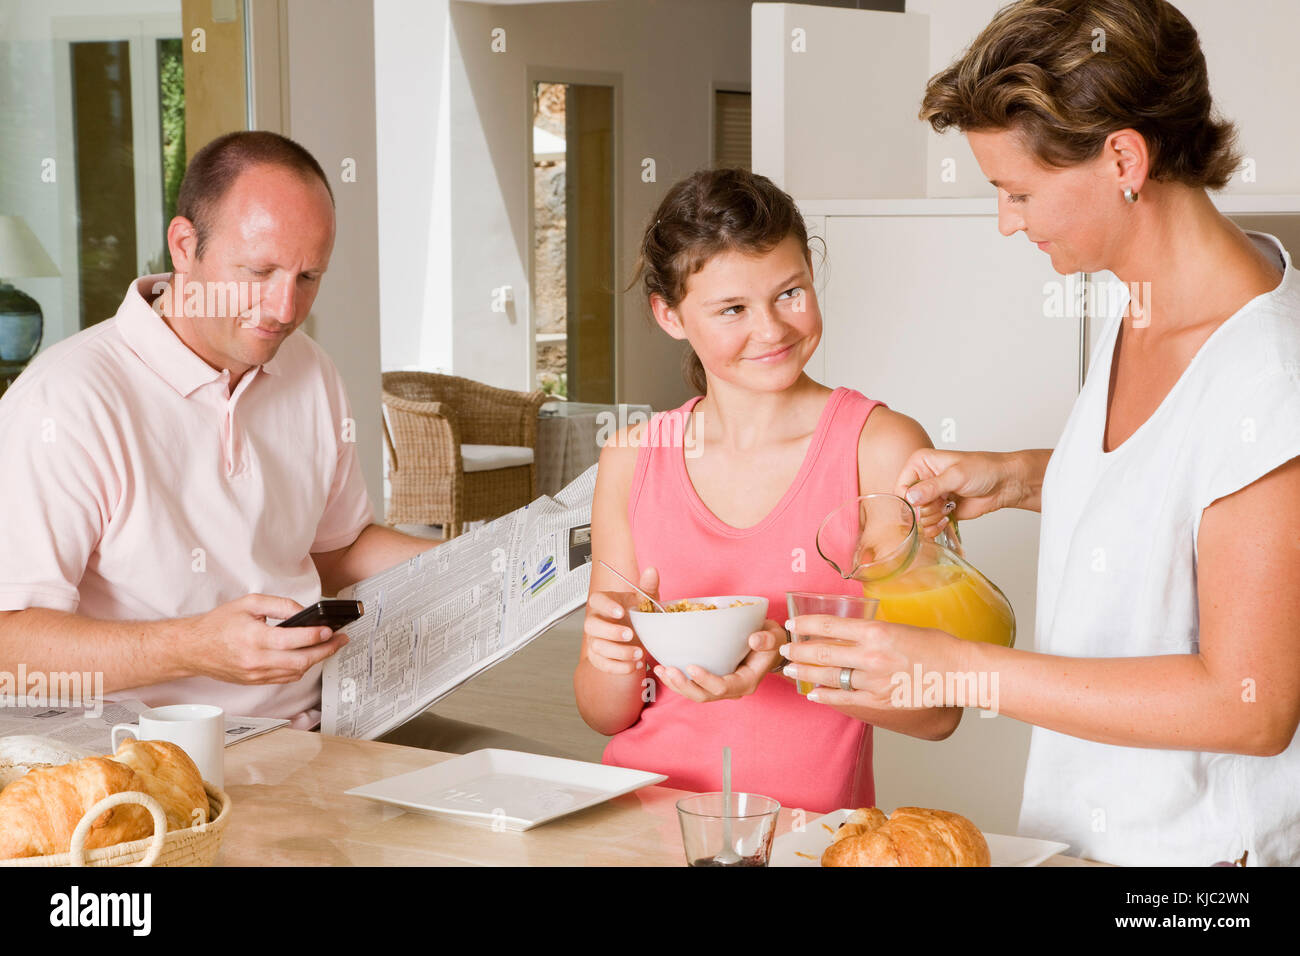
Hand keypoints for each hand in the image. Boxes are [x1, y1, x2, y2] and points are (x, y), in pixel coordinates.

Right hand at [183, 593, 349, 684]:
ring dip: (315, 661)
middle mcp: (256, 660)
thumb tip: (303, 611)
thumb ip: (279, 605)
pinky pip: (285, 678)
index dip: (316, 636)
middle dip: (326, 651)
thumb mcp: (249, 603)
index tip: (331, 630)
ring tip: (329, 647)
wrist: (193, 648)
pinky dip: (300, 668)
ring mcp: (256, 674)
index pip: (293, 640)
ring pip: (296, 672)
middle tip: (341, 641)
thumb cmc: (219, 624)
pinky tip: (308, 657)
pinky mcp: (255, 681)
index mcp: (254, 638)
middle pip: (301, 661)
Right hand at [582, 567, 655, 675]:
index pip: (596, 600)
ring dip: (619, 652)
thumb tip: (651, 571)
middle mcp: (595, 621)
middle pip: (591, 626)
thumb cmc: (638, 615)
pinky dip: (620, 667)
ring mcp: (594, 640)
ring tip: (639, 653)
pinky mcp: (598, 658)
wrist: (637, 637)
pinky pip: (603, 664)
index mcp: (604, 603)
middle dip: (611, 632)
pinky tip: (635, 664)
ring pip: (598, 647)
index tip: (621, 611)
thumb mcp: (646, 601)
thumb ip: (648, 587)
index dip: (606, 606)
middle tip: (631, 634)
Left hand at [654, 618, 787, 701]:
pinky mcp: (710, 681)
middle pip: (704, 696)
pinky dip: (676, 679)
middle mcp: (732, 689)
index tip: (691, 666)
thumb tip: (753, 639)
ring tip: (660, 669)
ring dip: (675, 684)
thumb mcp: (775, 637)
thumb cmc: (771, 642)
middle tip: (668, 669)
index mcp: (746, 681)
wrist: (769, 647)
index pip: (724, 687)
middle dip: (684, 686)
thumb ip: (767, 639)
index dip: (706, 680)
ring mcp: (719, 687)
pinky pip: (691, 685)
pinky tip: (661, 667)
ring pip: (694, 693)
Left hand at [779, 614, 967, 708]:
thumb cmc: (935, 646)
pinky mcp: (879, 701)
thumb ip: (871, 631)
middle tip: (784, 647)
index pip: (830, 625)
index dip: (806, 624)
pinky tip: (813, 693)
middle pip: (823, 651)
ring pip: (830, 676)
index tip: (792, 623)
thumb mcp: (899, 627)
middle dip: (798, 649)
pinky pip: (845, 699)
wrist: (957, 672)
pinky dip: (826, 696)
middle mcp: (871, 655)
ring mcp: (874, 680)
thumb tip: (846, 632)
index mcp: (876, 631)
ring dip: (806, 672)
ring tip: (790, 668)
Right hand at [894, 449, 1026, 536]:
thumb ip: (932, 487)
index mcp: (920, 463)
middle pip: (908, 505)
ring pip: (918, 517)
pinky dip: (935, 526)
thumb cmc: (983, 469)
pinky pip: (927, 525)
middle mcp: (923, 480)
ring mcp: (931, 497)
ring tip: (948, 507)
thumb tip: (911, 498)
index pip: (901, 486)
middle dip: (926, 509)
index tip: (923, 504)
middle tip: (942, 502)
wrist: (1003, 484)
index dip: (909, 500)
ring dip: (933, 517)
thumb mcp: (956, 475)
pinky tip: (946, 519)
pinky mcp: (939, 511)